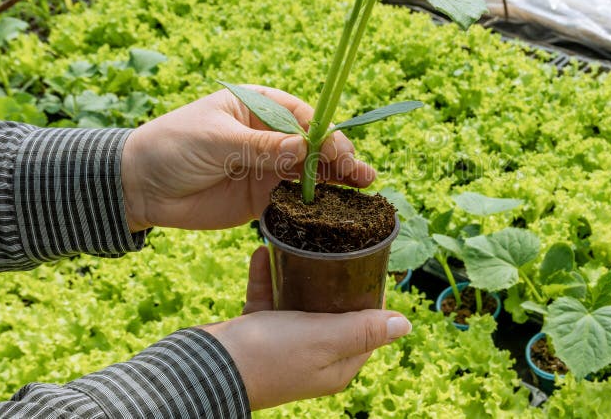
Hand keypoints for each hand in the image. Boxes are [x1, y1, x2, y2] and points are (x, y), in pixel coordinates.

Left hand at [121, 87, 376, 231]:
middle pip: (312, 145)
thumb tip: (304, 148)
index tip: (339, 151)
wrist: (138, 188)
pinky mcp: (260, 197)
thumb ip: (261, 147)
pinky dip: (315, 203)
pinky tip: (336, 208)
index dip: (324, 134)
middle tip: (362, 174)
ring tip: (364, 189)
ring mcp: (266, 167)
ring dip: (335, 180)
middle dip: (338, 157)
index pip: (301, 117)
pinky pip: (293, 198)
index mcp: (258, 107)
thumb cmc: (171, 146)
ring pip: (308, 172)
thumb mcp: (217, 140)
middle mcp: (268, 136)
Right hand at [203, 247, 411, 409]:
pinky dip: (268, 277)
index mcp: (337, 364)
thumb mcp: (324, 338)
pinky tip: (264, 251)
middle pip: (334, 312)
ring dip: (299, 273)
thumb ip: (363, 330)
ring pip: (300, 302)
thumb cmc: (269, 355)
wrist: (205, 367)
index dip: (371, 297)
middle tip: (337, 246)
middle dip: (335, 279)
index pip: (367, 328)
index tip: (370, 263)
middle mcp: (314, 356)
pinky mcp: (257, 333)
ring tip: (302, 242)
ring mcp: (284, 345)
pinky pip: (269, 299)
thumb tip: (406, 324)